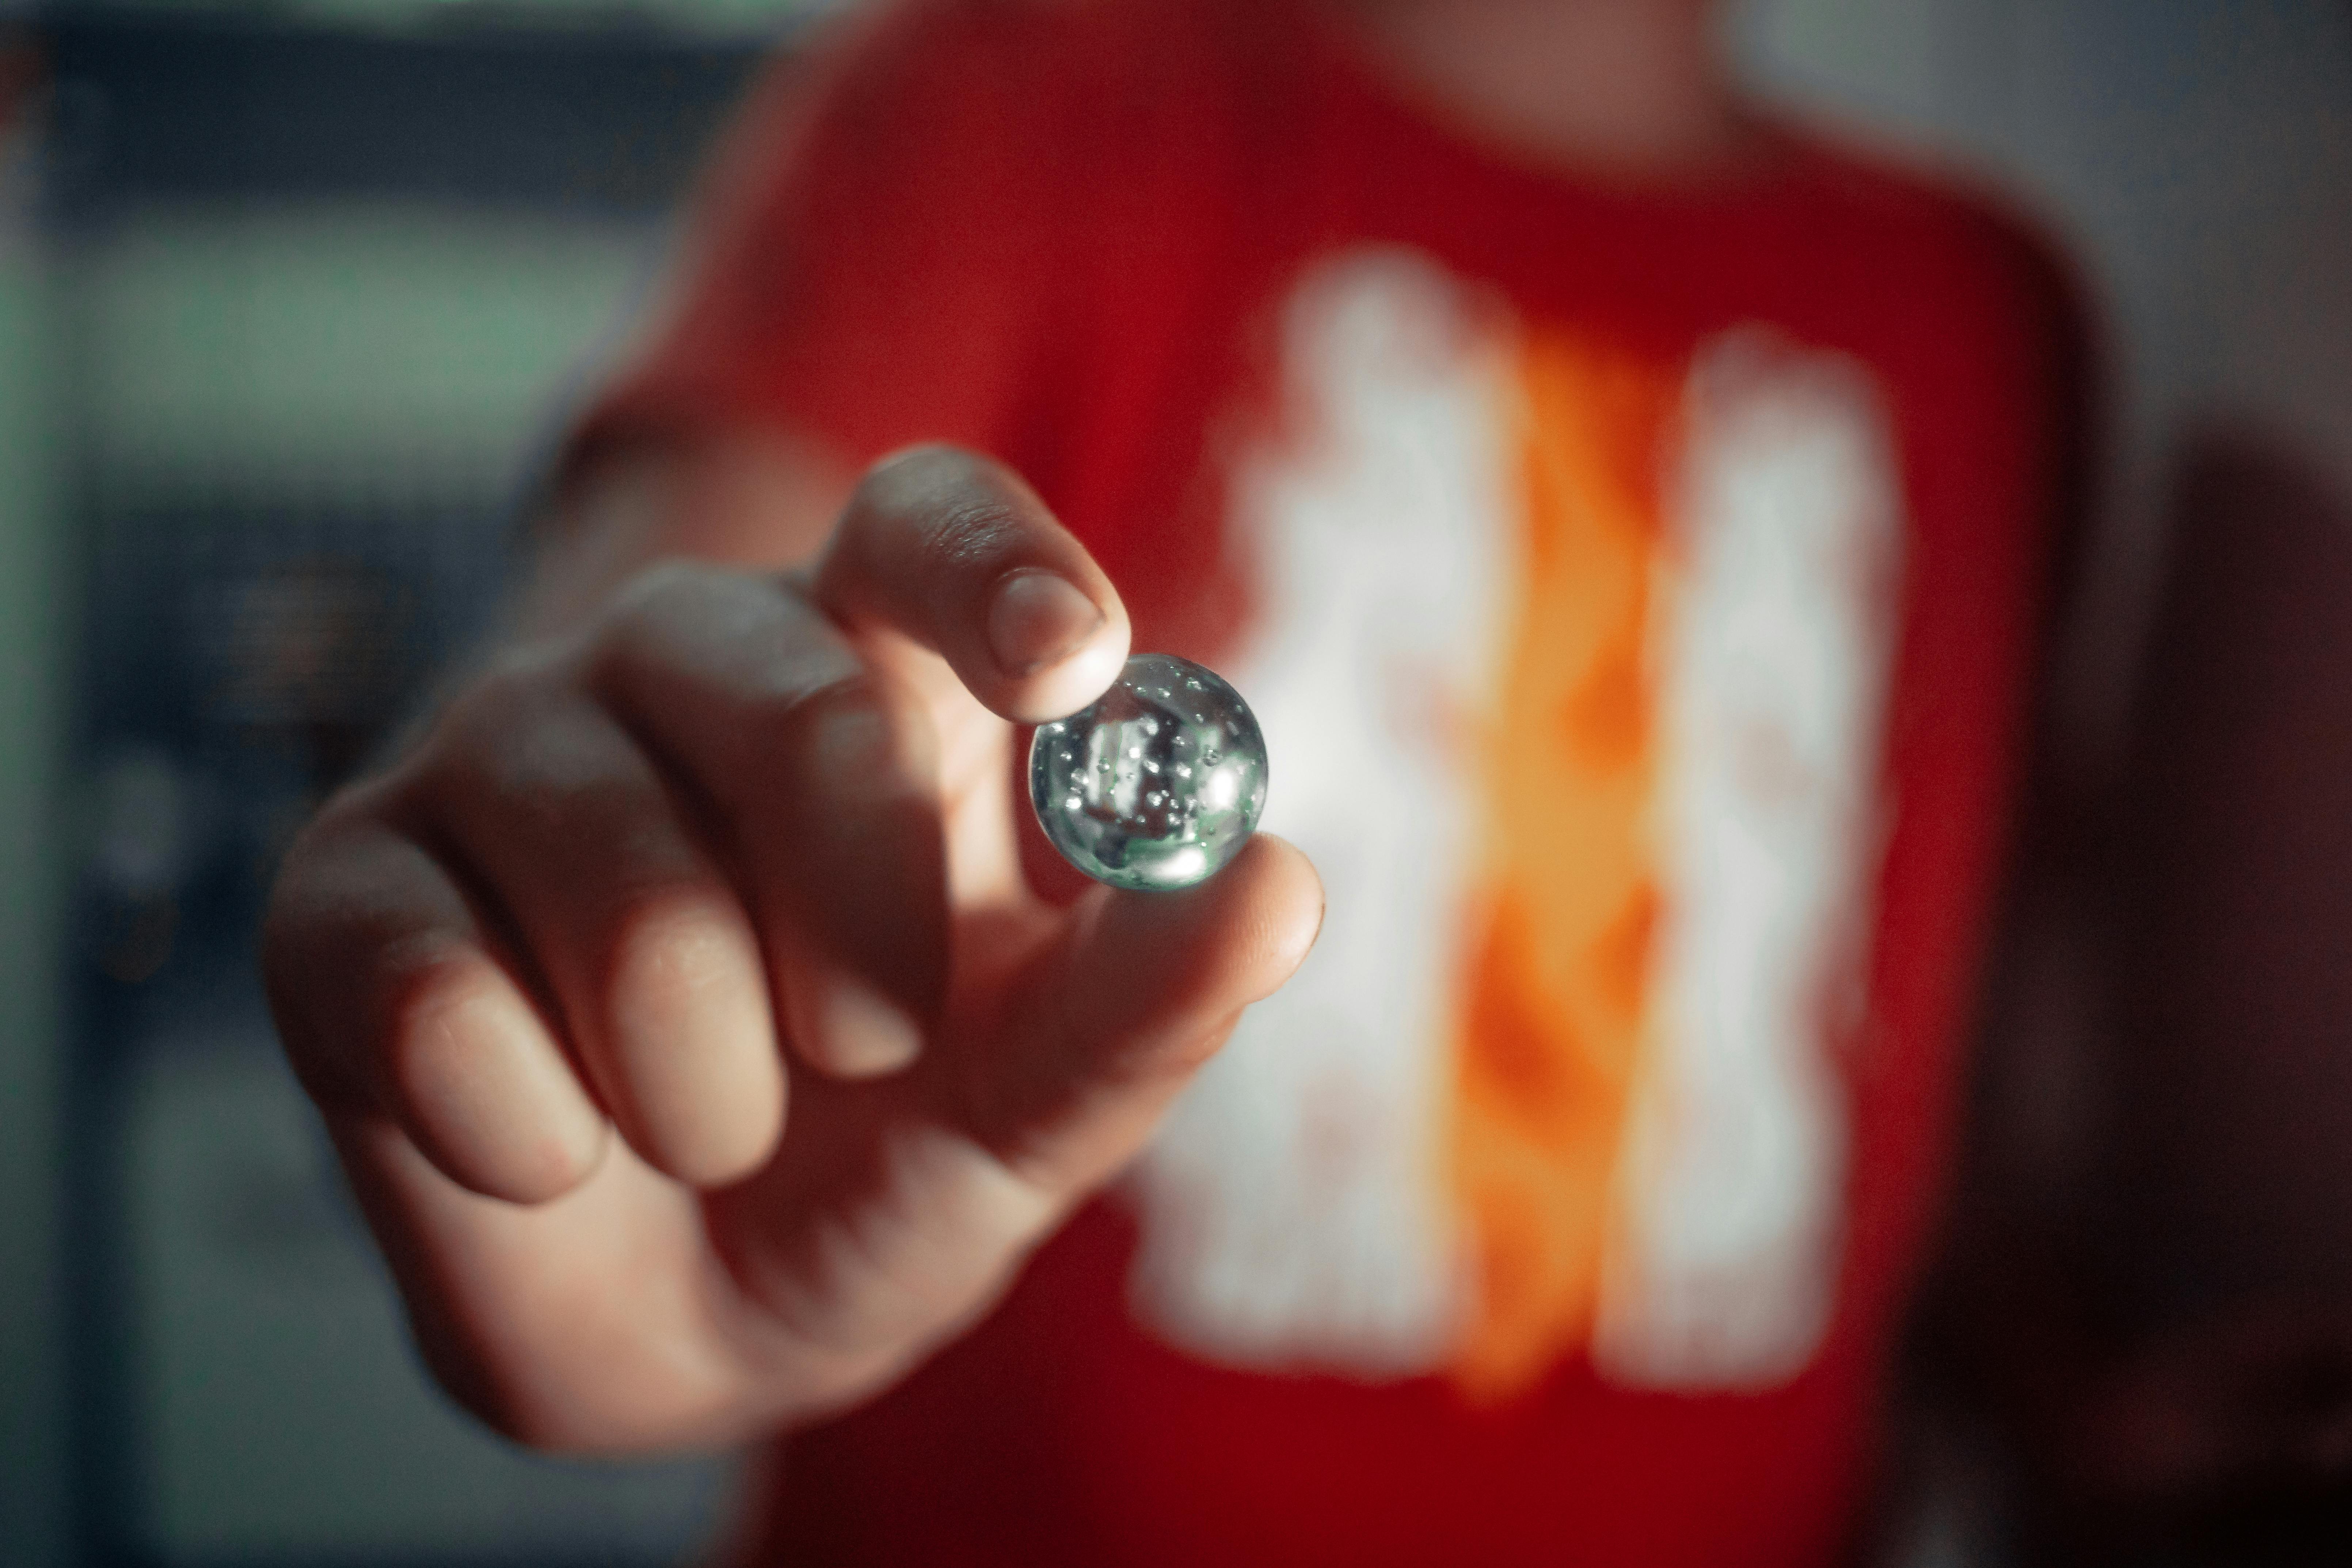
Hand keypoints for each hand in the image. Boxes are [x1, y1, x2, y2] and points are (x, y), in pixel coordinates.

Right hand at [262, 445, 1321, 1449]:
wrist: (709, 1309)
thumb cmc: (894, 1152)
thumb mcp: (1044, 1096)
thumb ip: (1153, 996)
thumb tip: (1274, 880)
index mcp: (875, 673)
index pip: (928, 523)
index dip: (996, 570)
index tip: (1068, 665)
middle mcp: (685, 666)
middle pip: (795, 701)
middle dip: (865, 938)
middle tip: (867, 1047)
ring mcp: (498, 753)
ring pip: (616, 866)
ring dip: (702, 1076)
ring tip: (713, 1125)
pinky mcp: (345, 888)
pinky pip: (420, 983)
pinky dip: (522, 1126)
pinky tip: (551, 1149)